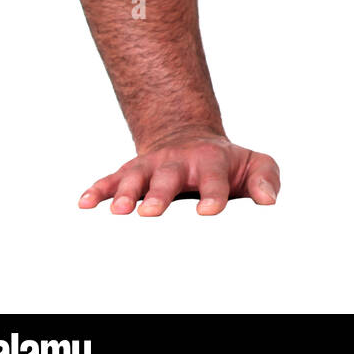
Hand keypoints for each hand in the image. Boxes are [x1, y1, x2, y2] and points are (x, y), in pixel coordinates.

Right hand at [78, 129, 280, 215]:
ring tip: (117, 211)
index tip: (209, 211)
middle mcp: (178, 162)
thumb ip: (266, 178)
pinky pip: (110, 179)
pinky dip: (97, 191)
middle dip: (158, 194)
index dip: (213, 193)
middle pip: (167, 177)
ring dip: (124, 193)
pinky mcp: (130, 172)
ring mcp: (151, 167)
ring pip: (135, 178)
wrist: (191, 141)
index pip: (214, 178)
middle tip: (151, 213)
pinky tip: (84, 204)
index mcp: (211, 162)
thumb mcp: (255, 164)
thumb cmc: (227, 164)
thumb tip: (269, 201)